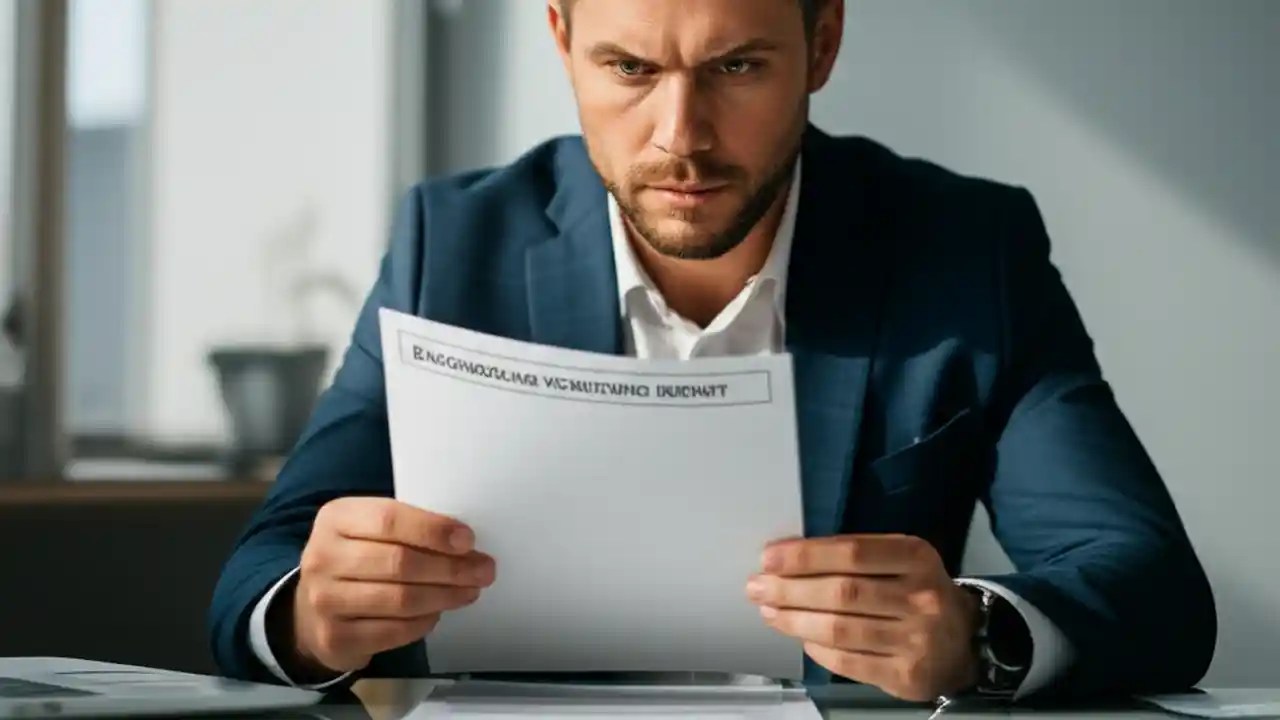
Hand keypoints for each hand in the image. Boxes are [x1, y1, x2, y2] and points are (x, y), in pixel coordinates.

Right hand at [280, 498, 495, 679]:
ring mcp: (325, 599)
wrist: (311, 609)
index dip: (432, 530)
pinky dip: (424, 621)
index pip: (388, 519)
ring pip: (400, 599)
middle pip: (399, 562)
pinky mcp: (335, 636)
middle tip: (483, 570)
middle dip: (450, 567)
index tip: (468, 540)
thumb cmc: (356, 559)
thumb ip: (407, 528)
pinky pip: (394, 631)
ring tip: (470, 591)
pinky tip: (438, 612)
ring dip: (445, 596)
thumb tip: (464, 542)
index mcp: (337, 518)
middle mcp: (324, 556)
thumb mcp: (370, 530)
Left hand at [746, 534, 980, 701]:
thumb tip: (787, 558)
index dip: (805, 556)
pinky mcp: (906, 676)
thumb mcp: (900, 559)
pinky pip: (848, 661)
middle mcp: (921, 598)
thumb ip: (854, 556)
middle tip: (757, 587)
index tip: (769, 558)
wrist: (963, 641)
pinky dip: (818, 649)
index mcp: (916, 558)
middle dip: (790, 590)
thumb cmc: (917, 591)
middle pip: (842, 593)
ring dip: (795, 620)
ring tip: (769, 612)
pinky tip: (801, 637)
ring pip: (840, 630)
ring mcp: (916, 640)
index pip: (852, 553)